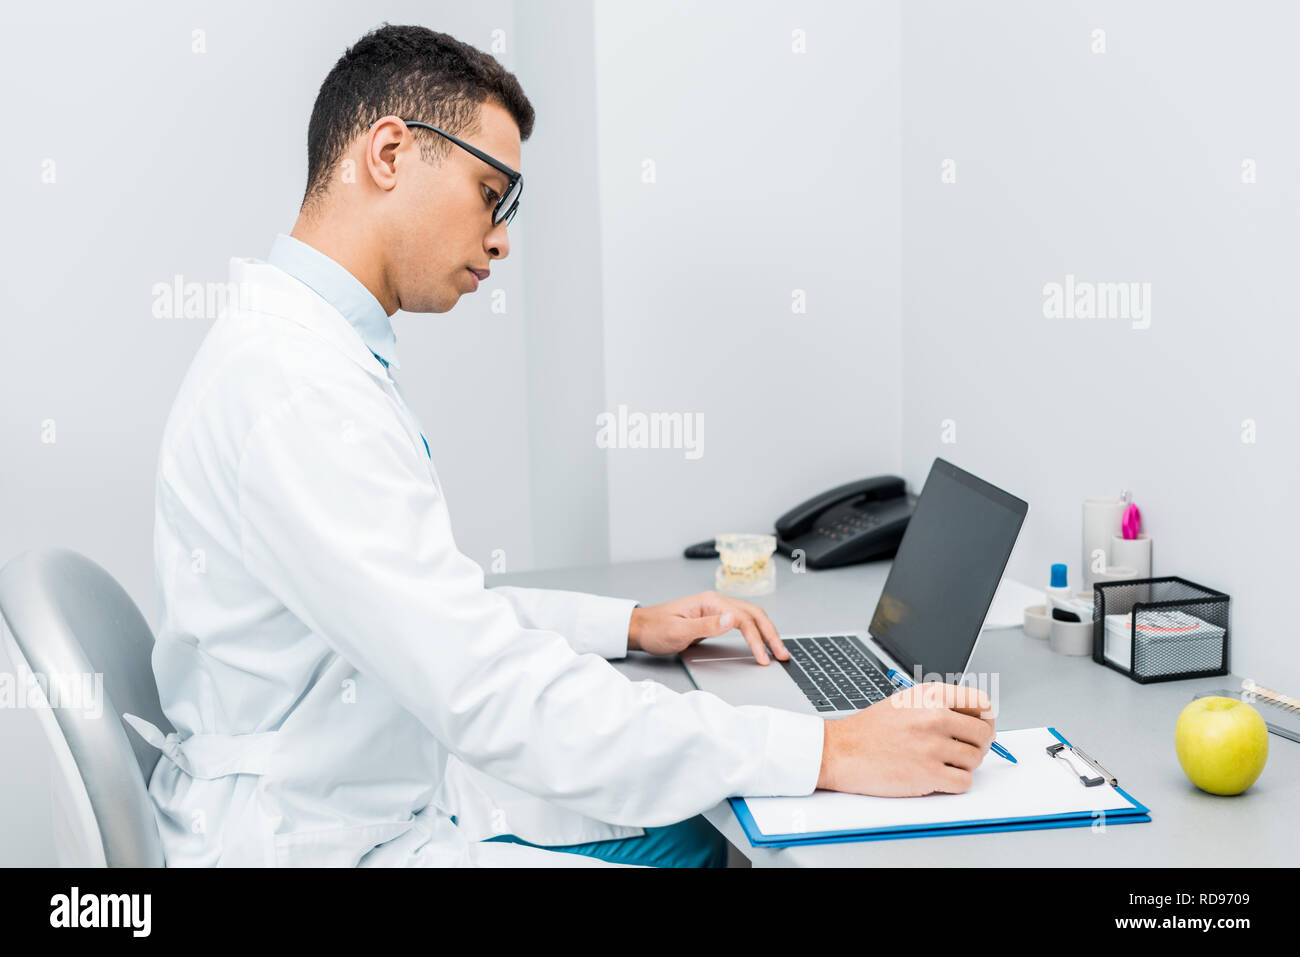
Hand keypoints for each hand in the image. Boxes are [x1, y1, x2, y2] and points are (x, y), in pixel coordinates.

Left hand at [627, 590, 788, 664]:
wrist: (641, 628)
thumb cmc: (655, 629)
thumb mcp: (679, 631)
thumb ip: (707, 625)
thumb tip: (732, 619)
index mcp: (710, 602)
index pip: (742, 619)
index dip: (756, 640)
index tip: (763, 658)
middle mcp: (716, 602)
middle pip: (753, 614)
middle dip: (771, 635)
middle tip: (783, 654)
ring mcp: (716, 609)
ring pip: (751, 617)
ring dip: (766, 633)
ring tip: (778, 651)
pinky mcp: (714, 618)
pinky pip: (742, 622)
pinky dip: (756, 632)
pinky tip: (762, 642)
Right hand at [816, 682, 995, 795]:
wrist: (841, 750)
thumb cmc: (870, 729)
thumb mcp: (907, 701)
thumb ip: (941, 705)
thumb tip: (975, 718)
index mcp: (931, 695)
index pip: (983, 703)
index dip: (986, 719)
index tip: (981, 728)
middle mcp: (935, 717)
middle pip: (984, 734)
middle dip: (977, 745)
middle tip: (962, 750)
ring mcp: (932, 746)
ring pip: (974, 760)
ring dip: (963, 766)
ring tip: (941, 763)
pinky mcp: (928, 774)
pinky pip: (964, 783)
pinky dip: (955, 784)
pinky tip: (937, 777)